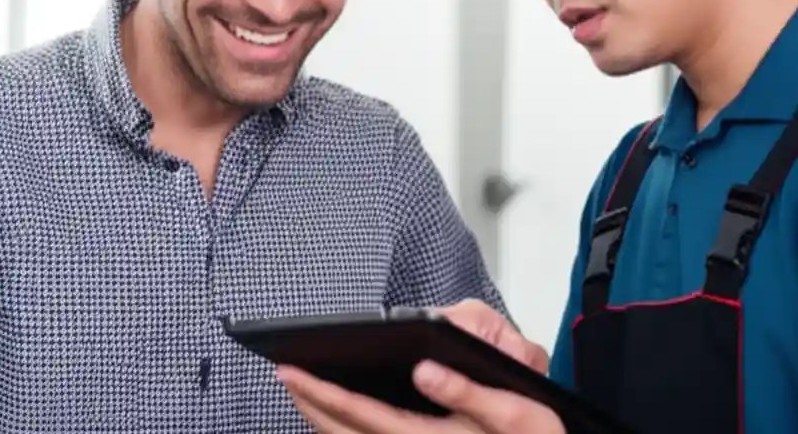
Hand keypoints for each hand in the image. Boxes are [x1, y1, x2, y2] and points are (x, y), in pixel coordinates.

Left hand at [277, 299, 562, 433]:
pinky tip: (341, 415)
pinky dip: (344, 430)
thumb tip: (424, 369)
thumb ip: (464, 391)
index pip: (358, 413)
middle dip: (309, 404)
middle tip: (285, 374)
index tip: (289, 371)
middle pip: (341, 433)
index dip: (320, 392)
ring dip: (321, 419)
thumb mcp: (512, 411)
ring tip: (303, 391)